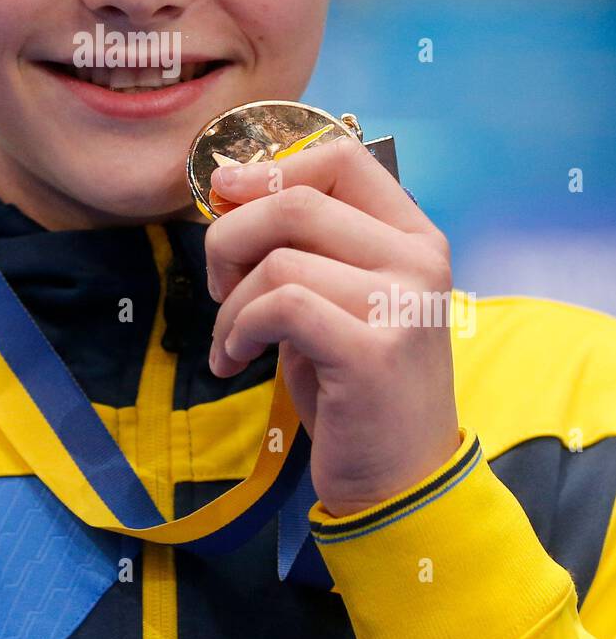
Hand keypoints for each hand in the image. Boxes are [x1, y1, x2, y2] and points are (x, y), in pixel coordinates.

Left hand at [204, 136, 460, 516]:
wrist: (399, 480)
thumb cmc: (353, 383)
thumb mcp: (333, 297)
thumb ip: (300, 242)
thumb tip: (227, 185)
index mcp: (412, 235)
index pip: (342, 159)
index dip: (272, 168)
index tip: (226, 194)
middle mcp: (418, 261)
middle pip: (296, 203)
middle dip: (230, 238)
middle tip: (220, 285)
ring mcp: (402, 306)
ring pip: (279, 260)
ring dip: (232, 304)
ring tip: (232, 341)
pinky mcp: (373, 353)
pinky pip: (281, 307)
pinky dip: (240, 330)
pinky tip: (237, 360)